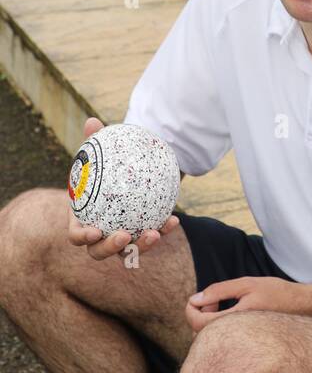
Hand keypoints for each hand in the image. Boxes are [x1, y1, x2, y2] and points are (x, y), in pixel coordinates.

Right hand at [67, 117, 178, 260]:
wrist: (127, 175)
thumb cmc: (106, 166)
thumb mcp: (101, 153)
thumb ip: (94, 140)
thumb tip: (92, 121)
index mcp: (82, 219)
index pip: (76, 235)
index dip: (82, 237)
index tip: (94, 231)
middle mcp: (99, 235)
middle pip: (99, 251)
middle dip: (110, 248)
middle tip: (124, 236)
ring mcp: (121, 239)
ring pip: (128, 251)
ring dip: (142, 246)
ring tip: (155, 233)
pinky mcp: (141, 236)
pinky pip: (151, 237)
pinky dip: (162, 230)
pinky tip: (174, 220)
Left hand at [185, 276, 311, 331]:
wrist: (303, 306)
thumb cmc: (277, 292)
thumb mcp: (247, 284)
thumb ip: (219, 290)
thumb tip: (195, 299)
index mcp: (235, 320)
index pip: (198, 323)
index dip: (191, 309)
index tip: (198, 298)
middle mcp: (237, 336)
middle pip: (200, 332)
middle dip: (200, 313)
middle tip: (213, 299)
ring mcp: (241, 342)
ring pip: (211, 337)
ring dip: (210, 320)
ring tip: (223, 305)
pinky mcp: (245, 344)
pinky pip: (223, 338)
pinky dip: (220, 325)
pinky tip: (232, 314)